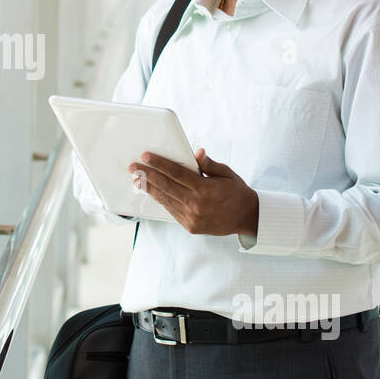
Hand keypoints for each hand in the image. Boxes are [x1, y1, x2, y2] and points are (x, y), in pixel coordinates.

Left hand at [128, 148, 258, 236]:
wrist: (246, 218)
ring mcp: (192, 218)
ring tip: (136, 178)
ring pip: (165, 199)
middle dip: (147, 174)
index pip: (176, 173)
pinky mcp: (190, 226)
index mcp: (206, 190)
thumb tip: (196, 152)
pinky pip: (170, 210)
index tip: (146, 156)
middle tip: (133, 166)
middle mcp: (196, 205)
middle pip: (166, 186)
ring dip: (149, 188)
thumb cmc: (236, 192)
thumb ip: (209, 164)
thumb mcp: (227, 174)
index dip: (159, 164)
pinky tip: (151, 191)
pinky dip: (160, 199)